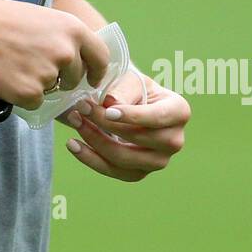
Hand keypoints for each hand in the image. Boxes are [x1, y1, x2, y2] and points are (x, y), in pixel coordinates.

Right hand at [0, 0, 110, 110]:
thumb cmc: (0, 18)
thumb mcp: (42, 17)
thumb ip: (63, 37)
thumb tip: (74, 58)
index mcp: (72, 29)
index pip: (101, 57)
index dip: (96, 71)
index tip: (91, 79)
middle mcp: (66, 52)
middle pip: (75, 79)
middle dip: (61, 79)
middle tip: (34, 67)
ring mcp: (49, 74)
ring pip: (52, 90)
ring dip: (37, 85)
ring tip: (14, 64)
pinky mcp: (30, 93)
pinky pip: (34, 102)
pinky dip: (21, 95)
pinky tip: (6, 76)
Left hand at [56, 70, 190, 181]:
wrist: (126, 102)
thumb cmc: (132, 87)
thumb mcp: (129, 80)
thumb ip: (122, 89)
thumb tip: (110, 103)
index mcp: (179, 111)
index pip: (157, 117)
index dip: (133, 116)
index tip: (107, 111)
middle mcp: (174, 140)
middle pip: (140, 140)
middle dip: (106, 125)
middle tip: (80, 108)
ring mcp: (159, 160)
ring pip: (125, 160)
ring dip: (95, 141)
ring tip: (74, 122)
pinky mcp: (140, 172)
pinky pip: (115, 172)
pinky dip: (91, 159)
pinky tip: (73, 144)